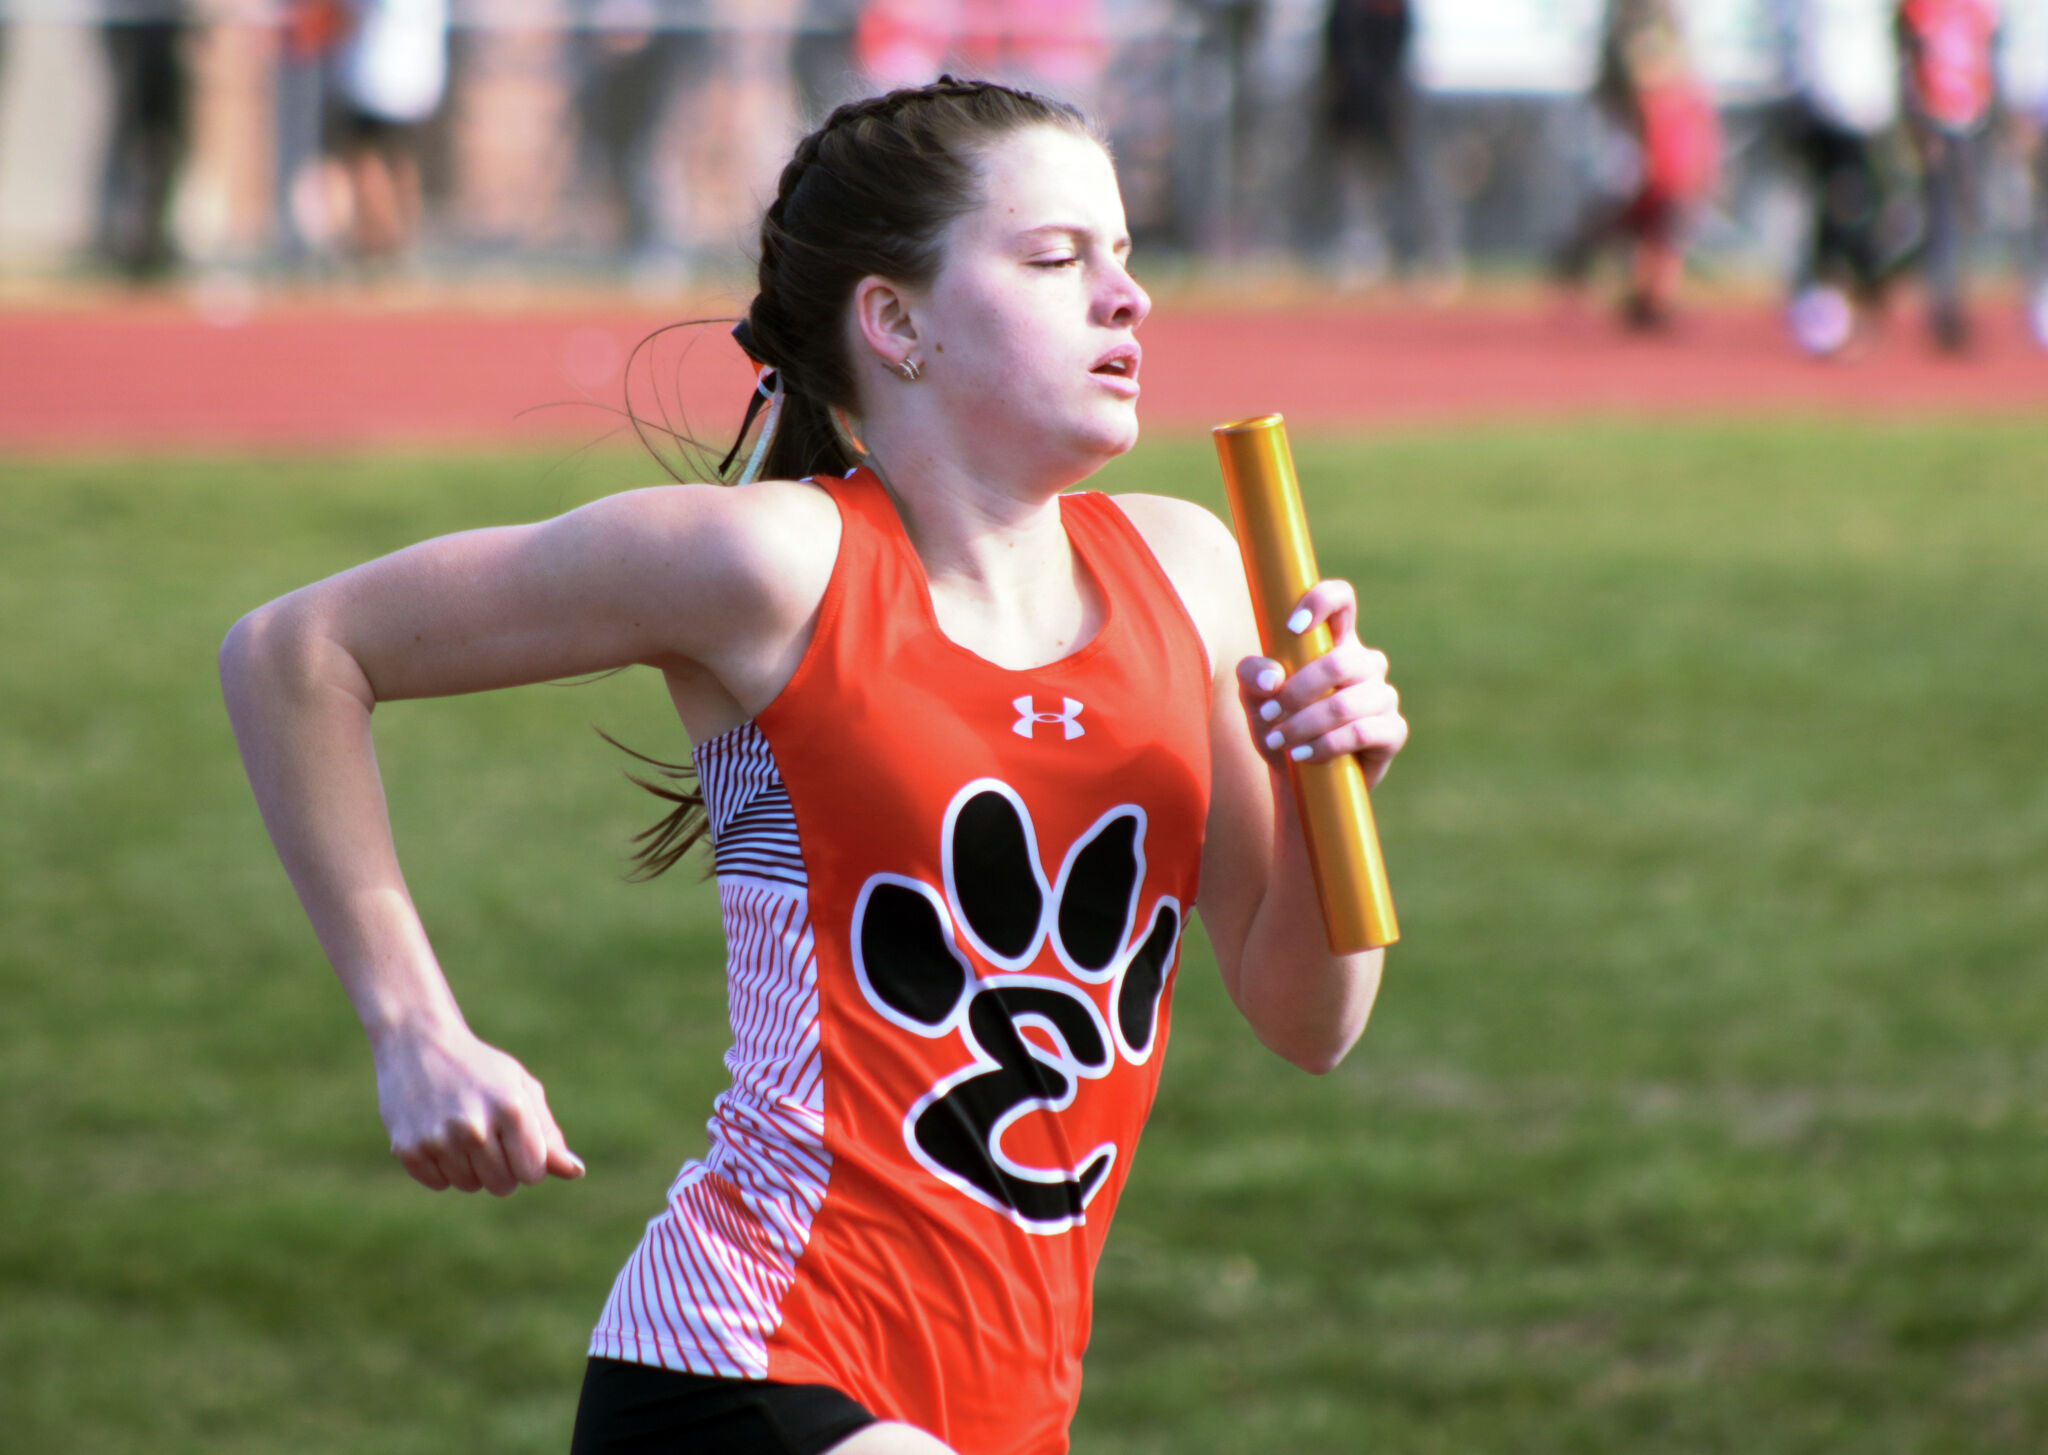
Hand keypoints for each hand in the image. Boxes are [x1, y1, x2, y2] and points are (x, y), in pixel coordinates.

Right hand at [371, 1022, 583, 1193]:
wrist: (416, 1044)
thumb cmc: (480, 1069)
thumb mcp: (520, 1089)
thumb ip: (548, 1134)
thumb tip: (576, 1172)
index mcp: (511, 1108)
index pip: (532, 1173)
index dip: (528, 1162)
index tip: (517, 1142)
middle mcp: (474, 1126)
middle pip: (502, 1186)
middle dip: (501, 1168)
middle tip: (488, 1135)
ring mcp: (439, 1139)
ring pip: (470, 1186)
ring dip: (470, 1167)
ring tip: (461, 1131)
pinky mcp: (408, 1148)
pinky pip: (438, 1184)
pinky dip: (441, 1168)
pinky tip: (437, 1135)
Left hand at [1236, 579, 1406, 787]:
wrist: (1298, 777)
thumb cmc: (1278, 724)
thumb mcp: (1253, 697)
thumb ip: (1252, 675)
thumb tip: (1273, 678)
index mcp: (1335, 641)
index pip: (1341, 600)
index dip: (1322, 601)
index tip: (1292, 627)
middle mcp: (1365, 663)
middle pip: (1340, 662)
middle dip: (1297, 692)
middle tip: (1268, 714)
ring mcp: (1383, 696)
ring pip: (1346, 703)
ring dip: (1304, 725)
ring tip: (1279, 741)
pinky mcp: (1393, 730)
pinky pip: (1363, 732)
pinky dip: (1325, 746)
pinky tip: (1302, 756)